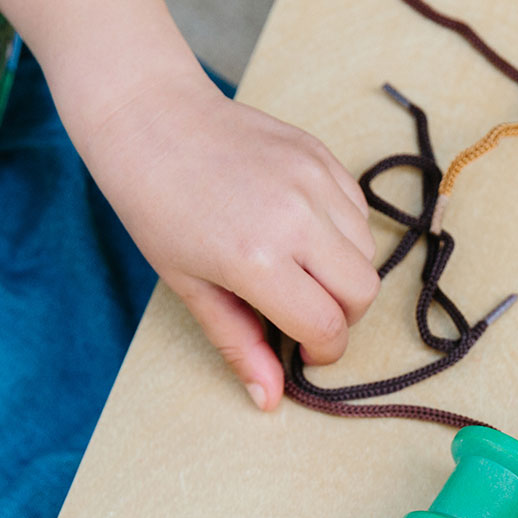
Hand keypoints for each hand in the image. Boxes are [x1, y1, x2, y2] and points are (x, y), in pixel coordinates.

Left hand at [83, 74, 379, 410]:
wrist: (151, 117)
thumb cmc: (157, 206)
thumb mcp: (190, 285)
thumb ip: (238, 343)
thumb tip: (269, 400)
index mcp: (256, 259)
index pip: (327, 326)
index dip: (321, 351)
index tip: (303, 350)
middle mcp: (296, 219)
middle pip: (362, 293)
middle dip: (342, 316)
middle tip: (304, 312)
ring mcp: (314, 181)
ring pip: (367, 252)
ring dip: (343, 272)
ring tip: (299, 266)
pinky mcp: (321, 155)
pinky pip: (358, 211)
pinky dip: (341, 232)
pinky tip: (299, 227)